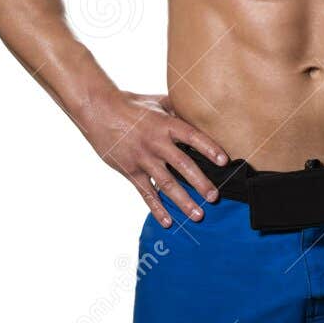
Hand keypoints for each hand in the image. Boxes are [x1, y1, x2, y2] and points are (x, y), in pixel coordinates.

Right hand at [78, 91, 229, 227]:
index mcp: (165, 124)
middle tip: (214, 197)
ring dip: (183, 201)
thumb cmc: (130, 104)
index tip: (224, 161)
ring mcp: (142, 158)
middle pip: (183, 165)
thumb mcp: (156, 101)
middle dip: (200, 183)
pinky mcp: (130, 170)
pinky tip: (167, 221)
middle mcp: (156, 143)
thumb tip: (198, 112)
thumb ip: (177, 109)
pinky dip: (156, 208)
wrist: (98, 110)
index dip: (209, 148)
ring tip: (198, 215)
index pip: (192, 137)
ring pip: (166, 184)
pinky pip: (146, 193)